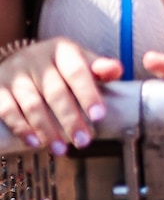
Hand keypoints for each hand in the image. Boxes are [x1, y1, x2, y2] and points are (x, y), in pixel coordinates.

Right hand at [0, 38, 119, 150]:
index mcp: (62, 50)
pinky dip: (21, 128)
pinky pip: (8, 110)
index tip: (99, 116)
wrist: (17, 60)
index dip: (88, 94)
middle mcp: (36, 59)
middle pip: (55, 92)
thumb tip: (116, 70)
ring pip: (33, 104)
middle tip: (84, 141)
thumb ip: (98, 67)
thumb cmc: (56, 66)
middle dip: (71, 119)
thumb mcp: (78, 60)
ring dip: (48, 130)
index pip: (77, 72)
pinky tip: (34, 142)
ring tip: (62, 149)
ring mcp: (15, 74)